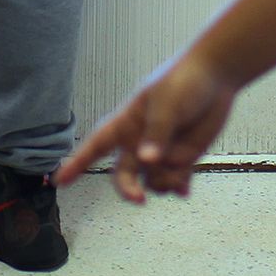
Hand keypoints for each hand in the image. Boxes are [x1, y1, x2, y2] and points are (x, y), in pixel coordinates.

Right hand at [57, 52, 238, 201]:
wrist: (216, 76)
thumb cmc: (184, 81)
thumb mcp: (167, 103)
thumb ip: (157, 133)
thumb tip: (147, 160)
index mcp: (127, 123)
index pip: (95, 145)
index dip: (76, 163)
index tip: (59, 181)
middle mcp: (140, 141)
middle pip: (124, 174)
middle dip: (129, 189)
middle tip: (139, 199)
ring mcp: (162, 151)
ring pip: (153, 181)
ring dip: (163, 182)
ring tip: (181, 173)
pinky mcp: (184, 157)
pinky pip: (175, 181)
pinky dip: (179, 187)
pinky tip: (184, 190)